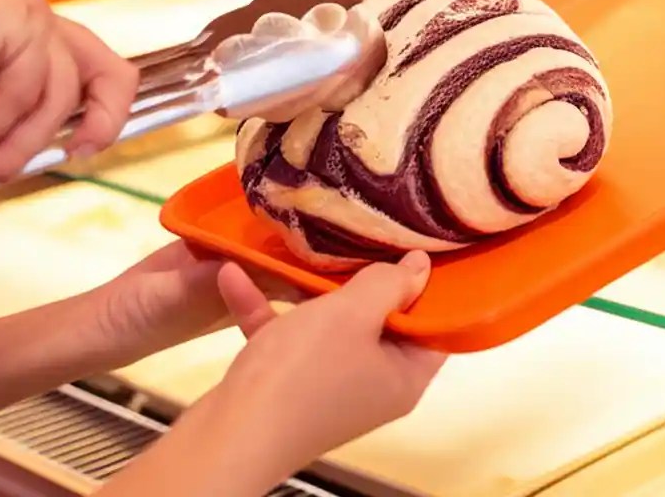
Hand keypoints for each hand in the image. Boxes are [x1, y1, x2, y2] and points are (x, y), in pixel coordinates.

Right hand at [0, 0, 136, 189]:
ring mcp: (21, 11)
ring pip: (57, 100)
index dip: (95, 113)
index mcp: (11, 25)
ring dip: (8, 148)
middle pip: (109, 69)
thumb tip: (34, 152)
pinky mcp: (13, 17)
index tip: (80, 148)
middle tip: (76, 154)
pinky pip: (26, 95)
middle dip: (101, 123)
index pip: (81, 66)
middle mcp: (22, 12)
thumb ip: (6, 119)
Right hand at [92, 254, 443, 496]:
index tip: (419, 242)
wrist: (230, 435)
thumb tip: (422, 266)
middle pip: (380, 321)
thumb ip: (389, 284)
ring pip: (327, 326)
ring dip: (306, 289)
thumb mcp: (353, 314)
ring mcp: (328, 386)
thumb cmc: (305, 371)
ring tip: (303, 245)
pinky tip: (234, 274)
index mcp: (404, 375)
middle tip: (362, 231)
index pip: (434, 326)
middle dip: (364, 277)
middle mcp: (373, 384)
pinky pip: (283, 338)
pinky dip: (264, 309)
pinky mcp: (286, 385)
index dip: (430, 285)